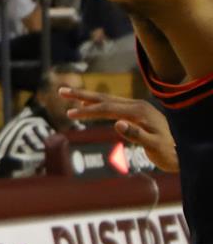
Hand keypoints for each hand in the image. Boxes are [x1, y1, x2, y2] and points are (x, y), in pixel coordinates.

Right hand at [62, 84, 177, 171]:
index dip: (87, 111)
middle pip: (104, 98)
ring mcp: (137, 109)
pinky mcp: (136, 114)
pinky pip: (112, 106)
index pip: (107, 109)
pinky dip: (97, 104)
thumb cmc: (169, 152)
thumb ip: (137, 134)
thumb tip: (118, 123)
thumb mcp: (154, 146)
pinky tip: (89, 105)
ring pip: (107, 100)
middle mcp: (137, 106)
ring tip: (69, 95)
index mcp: (139, 112)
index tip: (69, 114)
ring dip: (87, 98)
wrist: (183, 152)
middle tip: (61, 91)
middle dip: (81, 95)